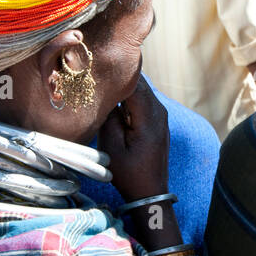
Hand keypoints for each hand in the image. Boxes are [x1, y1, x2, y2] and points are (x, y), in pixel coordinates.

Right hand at [98, 75, 169, 202]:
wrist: (149, 192)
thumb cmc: (129, 173)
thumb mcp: (112, 146)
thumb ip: (109, 116)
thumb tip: (105, 93)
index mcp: (150, 116)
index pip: (134, 81)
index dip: (116, 71)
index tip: (97, 63)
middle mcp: (159, 111)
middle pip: (138, 82)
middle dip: (118, 76)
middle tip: (95, 70)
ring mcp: (160, 115)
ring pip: (140, 90)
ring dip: (122, 86)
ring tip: (101, 83)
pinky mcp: (157, 120)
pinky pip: (141, 100)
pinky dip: (128, 97)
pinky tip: (112, 99)